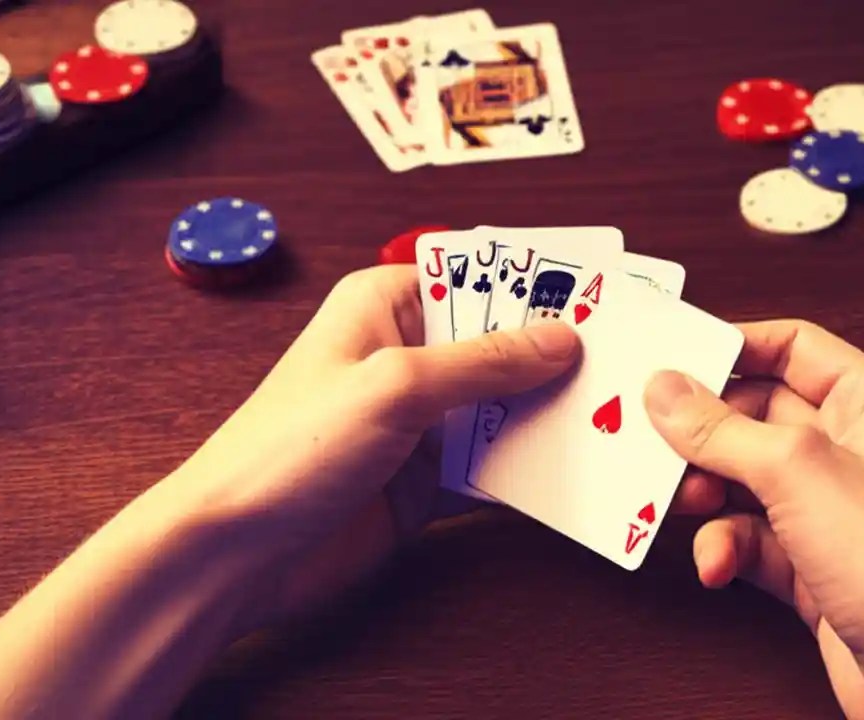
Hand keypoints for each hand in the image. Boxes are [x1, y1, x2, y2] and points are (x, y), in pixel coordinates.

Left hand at [163, 265, 579, 631]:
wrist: (237, 553)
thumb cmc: (289, 448)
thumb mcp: (396, 385)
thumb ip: (484, 362)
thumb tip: (561, 339)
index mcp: (386, 305)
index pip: (478, 278)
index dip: (537, 286)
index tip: (604, 297)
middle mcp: (406, 356)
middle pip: (501, 344)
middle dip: (556, 357)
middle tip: (625, 365)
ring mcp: (420, 420)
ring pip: (506, 406)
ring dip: (550, 416)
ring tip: (615, 419)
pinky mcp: (428, 478)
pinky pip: (495, 463)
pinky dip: (530, 468)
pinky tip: (576, 471)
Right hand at [646, 320, 863, 719]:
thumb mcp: (796, 471)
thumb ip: (722, 427)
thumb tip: (669, 390)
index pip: (794, 347)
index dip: (733, 347)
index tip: (673, 358)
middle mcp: (859, 448)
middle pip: (758, 415)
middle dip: (706, 434)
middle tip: (656, 441)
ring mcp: (835, 508)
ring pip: (747, 479)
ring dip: (708, 494)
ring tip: (682, 503)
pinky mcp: (815, 563)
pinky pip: (751, 536)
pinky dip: (726, 547)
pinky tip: (718, 563)